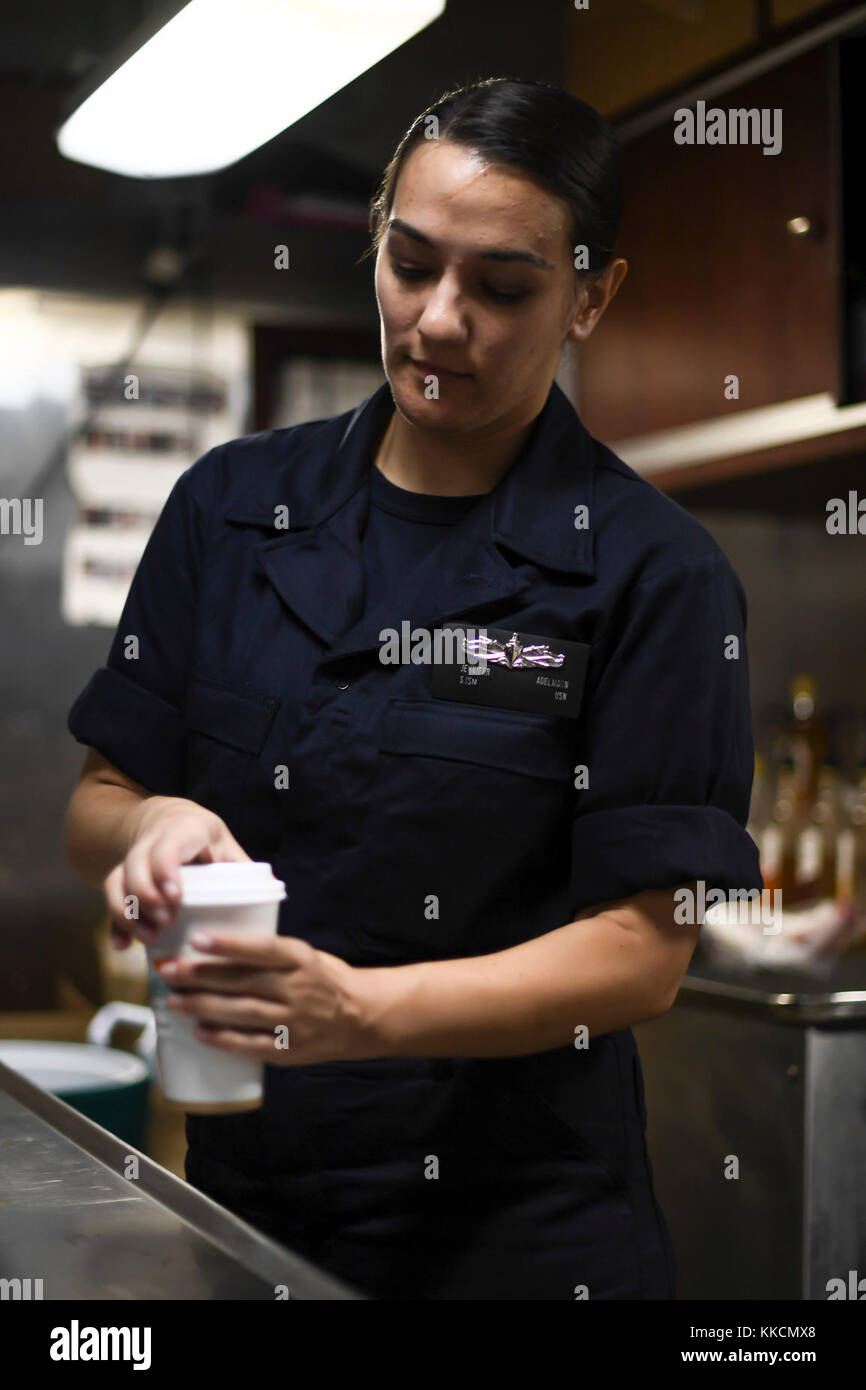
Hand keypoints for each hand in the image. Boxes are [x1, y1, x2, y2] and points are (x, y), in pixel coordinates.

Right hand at [104, 799, 249, 951]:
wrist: (170, 820)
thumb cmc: (206, 839)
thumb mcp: (225, 844)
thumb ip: (240, 867)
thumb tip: (261, 896)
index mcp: (183, 830)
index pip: (167, 846)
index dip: (166, 870)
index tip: (174, 898)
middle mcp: (151, 841)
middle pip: (135, 865)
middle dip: (145, 896)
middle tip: (164, 922)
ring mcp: (132, 858)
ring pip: (116, 881)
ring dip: (127, 912)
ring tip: (147, 938)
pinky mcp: (122, 876)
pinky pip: (111, 898)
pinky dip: (115, 924)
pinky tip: (122, 946)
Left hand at [154, 931, 390, 1065]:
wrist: (362, 1017)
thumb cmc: (324, 979)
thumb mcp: (304, 955)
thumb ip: (268, 954)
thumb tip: (215, 946)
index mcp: (301, 959)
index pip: (262, 949)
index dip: (229, 945)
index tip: (197, 939)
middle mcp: (298, 989)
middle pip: (242, 981)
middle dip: (200, 975)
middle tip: (168, 970)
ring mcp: (294, 1021)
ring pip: (242, 1013)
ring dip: (203, 1007)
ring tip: (174, 1001)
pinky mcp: (289, 1049)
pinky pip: (251, 1045)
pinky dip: (223, 1039)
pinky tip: (199, 1033)